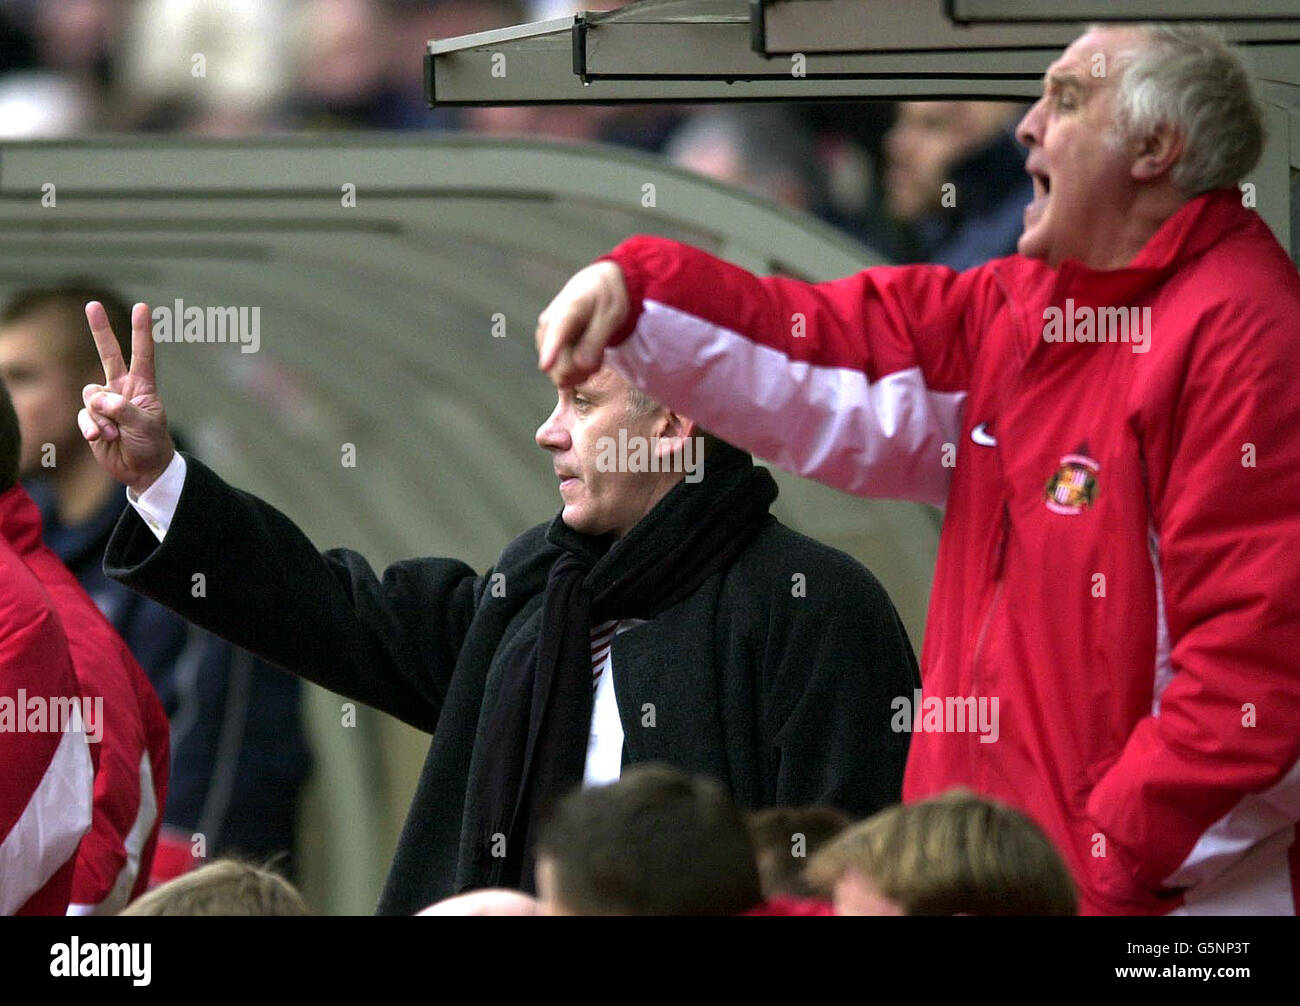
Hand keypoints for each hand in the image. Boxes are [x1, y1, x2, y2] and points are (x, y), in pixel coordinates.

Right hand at [80, 301, 174, 494]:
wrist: (142, 470)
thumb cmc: (152, 445)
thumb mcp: (144, 426)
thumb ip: (122, 409)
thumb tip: (98, 399)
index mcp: (143, 387)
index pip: (142, 355)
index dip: (141, 332)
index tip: (142, 308)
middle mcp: (122, 390)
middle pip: (108, 355)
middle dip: (100, 330)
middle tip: (92, 304)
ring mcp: (105, 403)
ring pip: (91, 395)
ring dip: (101, 417)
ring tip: (116, 434)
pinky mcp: (92, 418)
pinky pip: (85, 416)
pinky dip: (91, 427)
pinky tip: (101, 438)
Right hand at [535, 260, 628, 386]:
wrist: (594, 286)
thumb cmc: (605, 299)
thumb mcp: (611, 315)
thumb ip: (596, 340)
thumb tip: (581, 366)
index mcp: (567, 310)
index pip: (557, 333)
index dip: (551, 352)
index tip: (545, 365)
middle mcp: (548, 326)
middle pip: (559, 365)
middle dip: (583, 371)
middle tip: (600, 358)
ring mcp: (545, 339)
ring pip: (560, 373)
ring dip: (581, 372)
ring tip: (595, 352)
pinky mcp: (547, 349)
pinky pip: (560, 373)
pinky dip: (576, 372)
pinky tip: (587, 357)